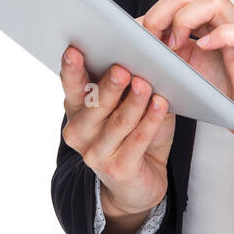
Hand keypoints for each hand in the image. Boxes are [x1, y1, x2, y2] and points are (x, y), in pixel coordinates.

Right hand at [59, 43, 174, 217]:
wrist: (139, 183)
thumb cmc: (133, 135)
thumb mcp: (126, 105)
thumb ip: (128, 83)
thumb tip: (145, 53)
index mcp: (77, 110)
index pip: (71, 86)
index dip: (72, 69)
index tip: (75, 50)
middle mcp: (80, 132)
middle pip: (95, 104)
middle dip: (109, 86)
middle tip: (122, 69)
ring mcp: (96, 153)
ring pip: (119, 122)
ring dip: (134, 102)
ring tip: (145, 84)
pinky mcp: (118, 169)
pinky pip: (138, 140)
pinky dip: (151, 120)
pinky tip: (161, 105)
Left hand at [139, 0, 233, 160]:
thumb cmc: (225, 95)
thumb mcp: (186, 69)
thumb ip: (166, 51)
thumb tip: (133, 41)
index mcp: (208, 21)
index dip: (155, 13)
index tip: (141, 38)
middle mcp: (225, 20)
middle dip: (163, 13)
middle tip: (153, 40)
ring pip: (215, 1)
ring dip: (186, 20)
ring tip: (176, 44)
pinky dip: (218, 37)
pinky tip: (203, 49)